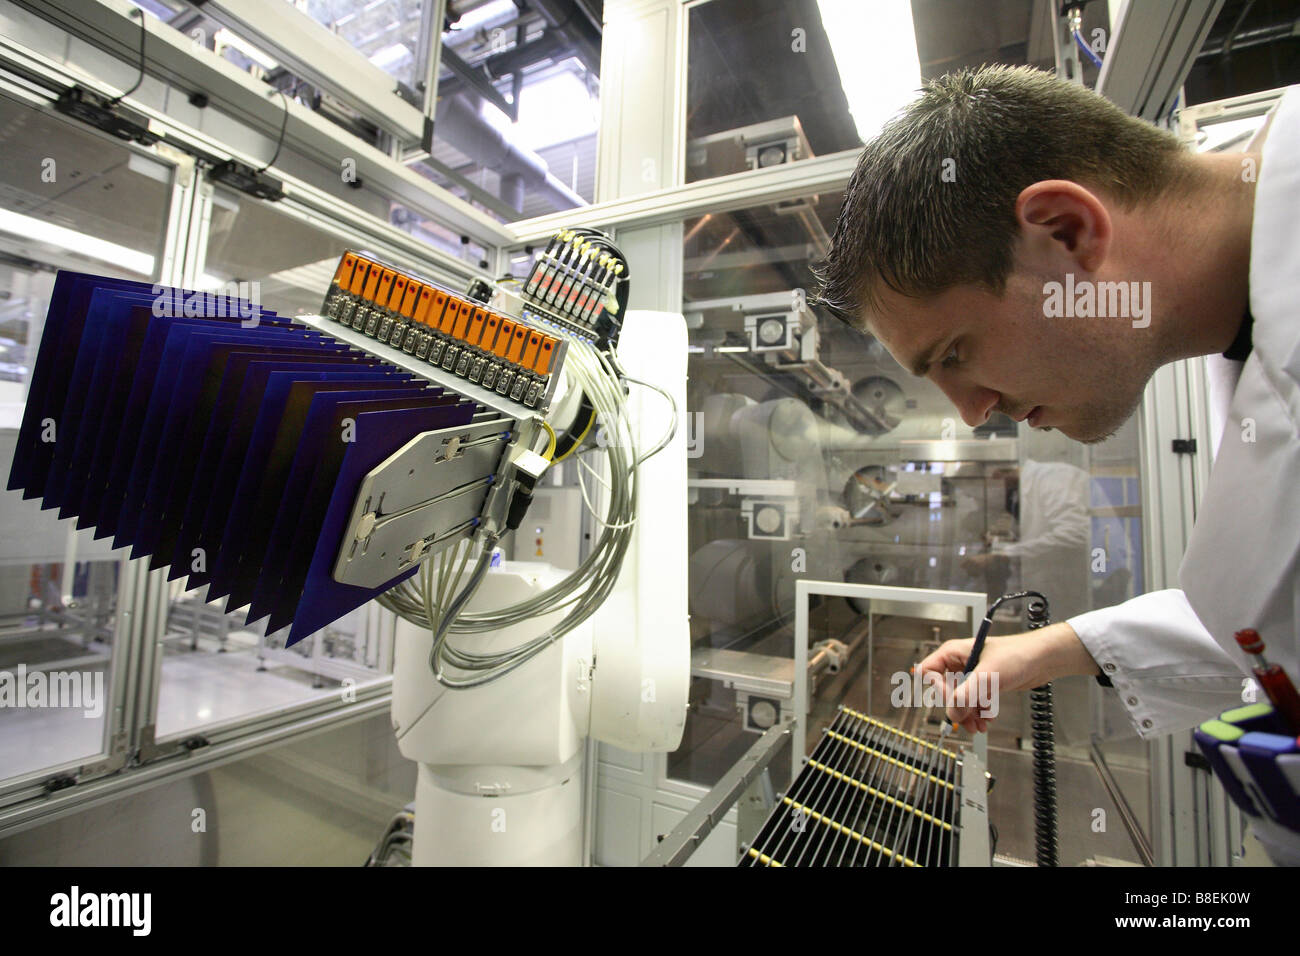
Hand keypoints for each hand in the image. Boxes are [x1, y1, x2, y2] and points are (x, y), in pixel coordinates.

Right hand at [915, 622, 1098, 732]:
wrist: (1042, 659)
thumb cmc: (1017, 654)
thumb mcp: (988, 676)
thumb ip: (967, 695)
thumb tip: (951, 712)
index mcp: (953, 652)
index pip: (930, 673)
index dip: (939, 690)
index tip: (954, 701)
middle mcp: (959, 662)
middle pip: (944, 689)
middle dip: (956, 708)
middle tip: (967, 721)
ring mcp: (972, 674)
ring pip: (959, 699)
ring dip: (967, 714)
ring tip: (979, 726)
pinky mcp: (983, 684)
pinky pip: (972, 702)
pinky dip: (978, 712)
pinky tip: (987, 718)